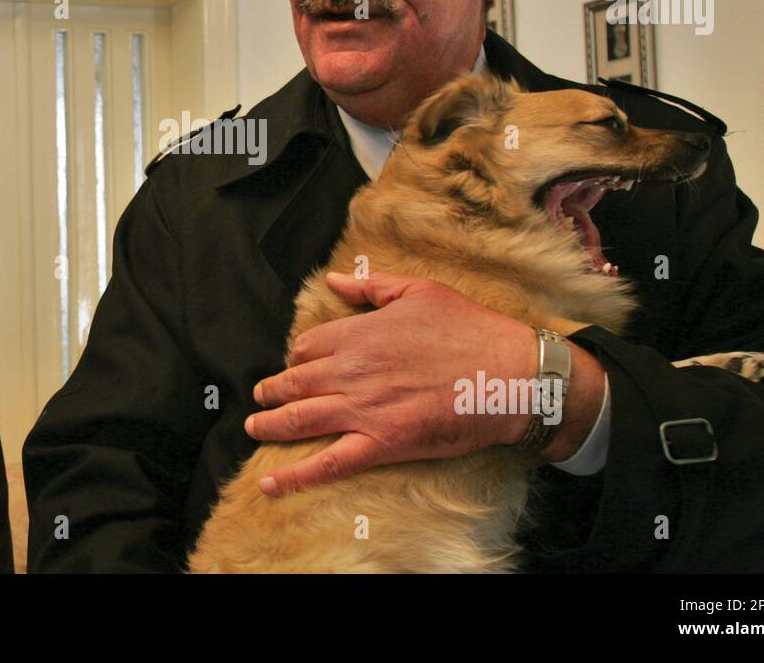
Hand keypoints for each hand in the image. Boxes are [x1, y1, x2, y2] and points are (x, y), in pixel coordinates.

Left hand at [246, 271, 603, 495]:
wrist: (509, 374)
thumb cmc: (470, 330)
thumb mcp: (419, 291)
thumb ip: (371, 286)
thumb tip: (334, 280)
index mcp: (360, 334)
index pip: (308, 347)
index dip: (298, 358)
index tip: (297, 365)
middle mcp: (352, 371)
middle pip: (295, 383)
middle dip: (272, 391)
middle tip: (260, 397)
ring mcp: (364, 409)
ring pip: (301, 419)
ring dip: (269, 424)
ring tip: (254, 427)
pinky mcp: (382, 444)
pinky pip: (328, 462)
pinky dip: (295, 474)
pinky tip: (270, 482)